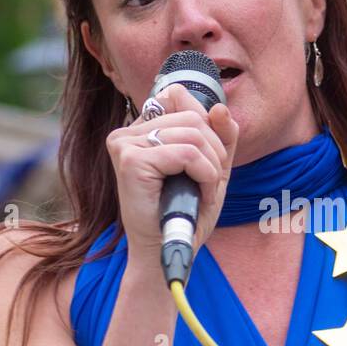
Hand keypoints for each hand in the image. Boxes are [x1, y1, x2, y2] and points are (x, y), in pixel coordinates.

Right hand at [105, 85, 239, 271]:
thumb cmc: (188, 211)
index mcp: (141, 129)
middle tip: (209, 182)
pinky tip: (200, 196)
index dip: (206, 123)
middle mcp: (127, 132)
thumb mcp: (213, 167)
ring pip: (193, 133)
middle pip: (192, 115)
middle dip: (214, 151)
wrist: (169, 250)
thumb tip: (220, 109)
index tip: (207, 159)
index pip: (179, 95)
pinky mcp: (131, 161)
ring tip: (204, 192)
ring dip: (212, 167)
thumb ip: (221, 136)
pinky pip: (187, 153)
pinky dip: (205, 176)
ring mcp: (125, 144)